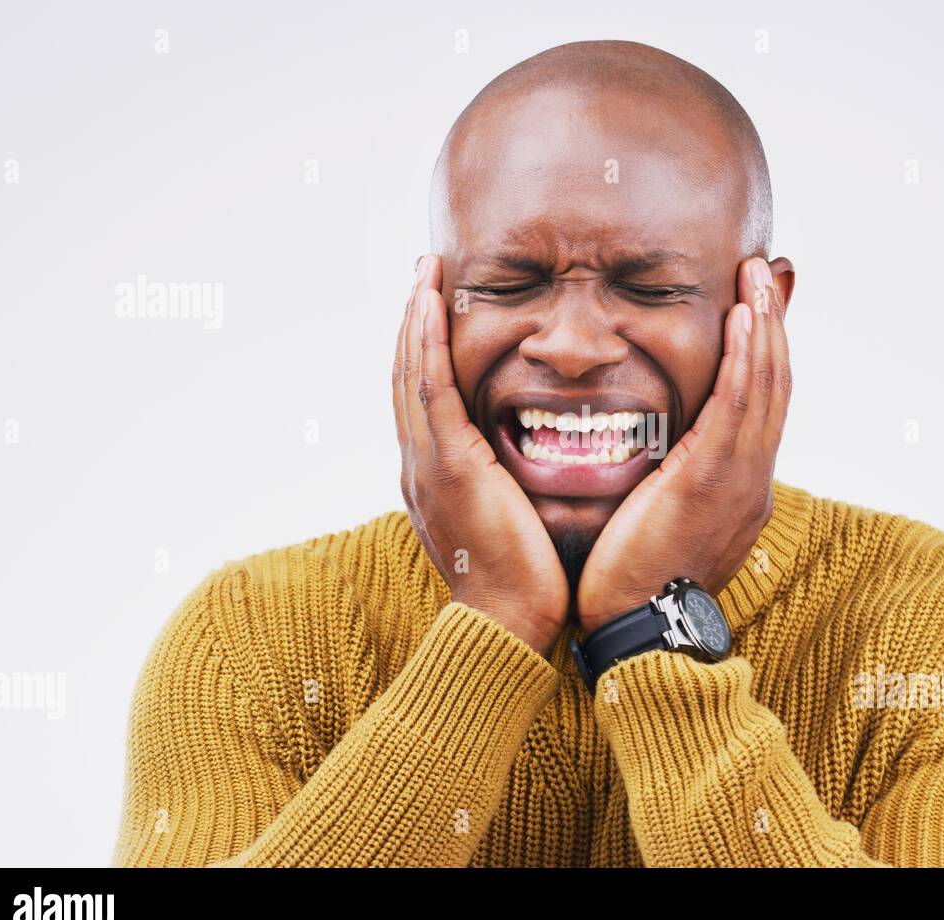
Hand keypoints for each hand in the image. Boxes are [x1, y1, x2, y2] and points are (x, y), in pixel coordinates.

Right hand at [393, 254, 569, 654]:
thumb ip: (512, 480)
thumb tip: (536, 457)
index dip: (424, 348)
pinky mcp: (448, 466)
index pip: (424, 395)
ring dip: (416, 317)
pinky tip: (428, 305)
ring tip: (425, 273)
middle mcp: (420, 462)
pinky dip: (425, 344)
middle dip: (414, 320)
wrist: (509, 622)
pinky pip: (429, 389)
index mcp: (435, 473)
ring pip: (411, 372)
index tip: (435, 307)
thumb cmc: (524, 578)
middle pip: (408, 374)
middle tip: (424, 273)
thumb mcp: (514, 516)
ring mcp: (427, 463)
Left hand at [576, 257, 791, 631]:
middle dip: (771, 328)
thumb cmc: (634, 581)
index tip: (755, 310)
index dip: (763, 355)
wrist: (637, 630)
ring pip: (765, 389)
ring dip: (763, 328)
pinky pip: (738, 408)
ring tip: (756, 278)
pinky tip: (743, 320)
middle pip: (774, 388)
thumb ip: (672, 481)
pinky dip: (745, 360)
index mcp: (740, 490)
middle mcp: (752, 481)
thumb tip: (660, 454)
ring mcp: (739, 481)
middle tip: (764, 275)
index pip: (760, 408)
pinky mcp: (711, 481)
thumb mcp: (663, 521)